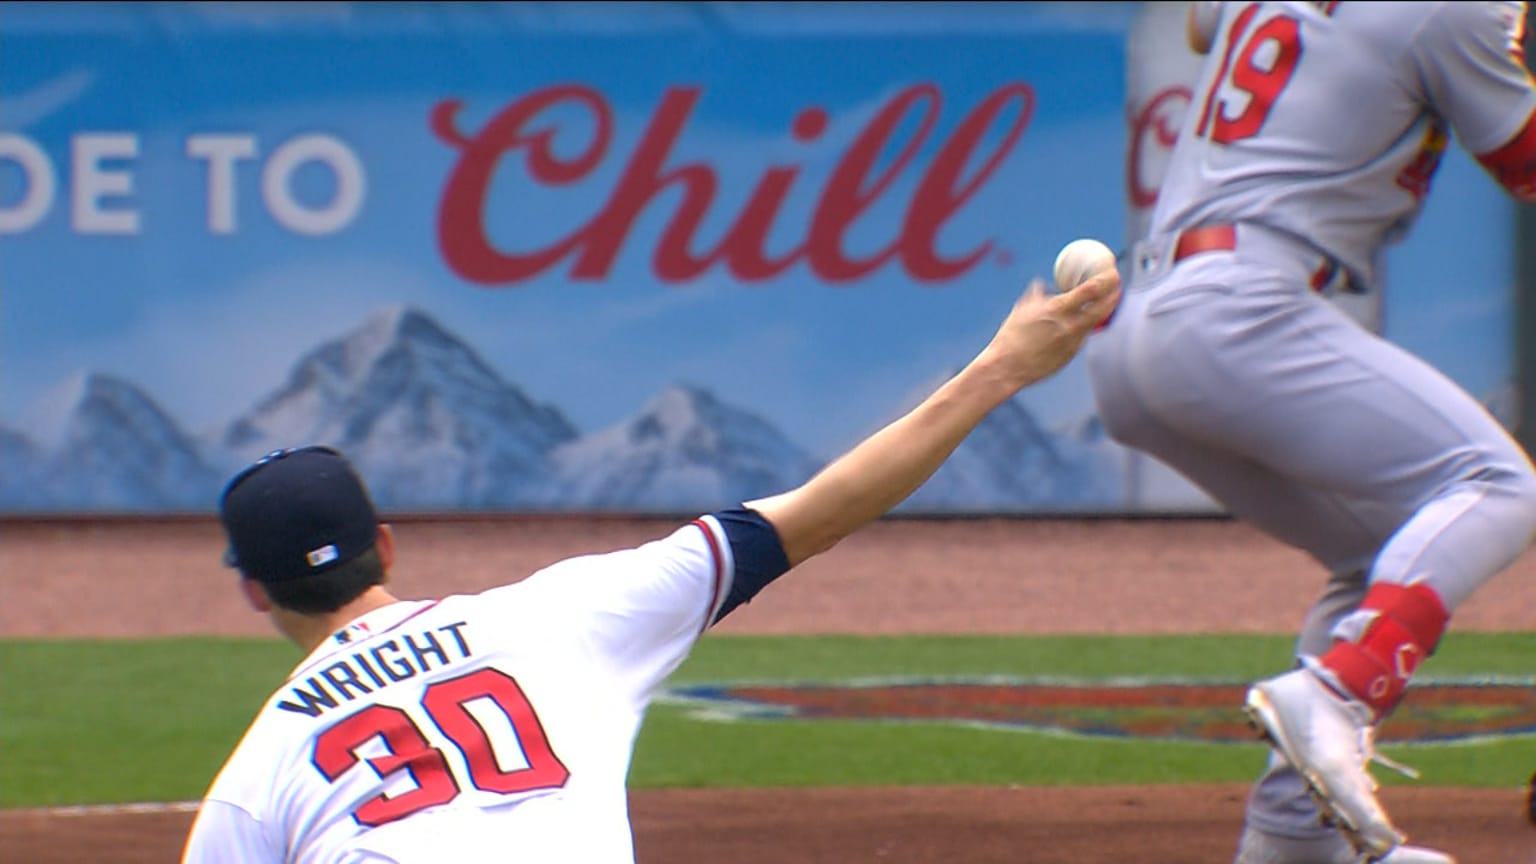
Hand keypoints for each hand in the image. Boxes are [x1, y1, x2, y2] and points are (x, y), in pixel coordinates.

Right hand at [978, 269, 1120, 389]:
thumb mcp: (1022, 309)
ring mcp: (1072, 342)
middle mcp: (1069, 326)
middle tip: (1117, 285)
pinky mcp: (1070, 355)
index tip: (1112, 271)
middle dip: (1114, 294)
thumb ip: (1037, 294)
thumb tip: (1042, 284)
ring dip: (1102, 310)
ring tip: (1105, 301)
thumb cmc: (1011, 336)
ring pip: (1093, 323)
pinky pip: (1080, 337)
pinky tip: (1077, 324)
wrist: (1007, 367)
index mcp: (1057, 309)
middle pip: (1102, 308)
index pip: (1091, 289)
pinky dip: (1081, 328)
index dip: (1105, 279)